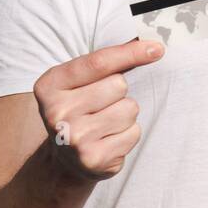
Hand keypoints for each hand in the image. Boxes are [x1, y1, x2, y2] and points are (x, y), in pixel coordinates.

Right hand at [33, 39, 164, 180]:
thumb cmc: (81, 109)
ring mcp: (74, 138)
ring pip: (129, 109)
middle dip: (120, 92)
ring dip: (126, 114)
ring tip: (106, 123)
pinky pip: (133, 132)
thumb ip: (108, 62)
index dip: (131, 53)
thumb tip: (153, 48)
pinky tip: (109, 139)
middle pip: (118, 85)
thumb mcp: (80, 82)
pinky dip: (128, 134)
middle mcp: (57, 111)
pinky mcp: (93, 158)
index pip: (98, 63)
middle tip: (102, 106)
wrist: (66, 159)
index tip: (157, 48)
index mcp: (50, 85)